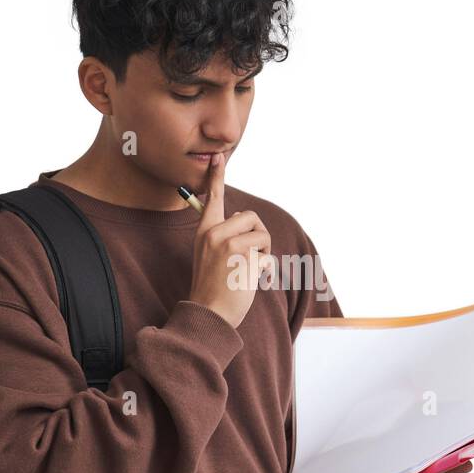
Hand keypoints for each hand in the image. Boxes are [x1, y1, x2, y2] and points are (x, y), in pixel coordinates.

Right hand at [187, 152, 276, 327]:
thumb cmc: (213, 288)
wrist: (208, 315)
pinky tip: (250, 281)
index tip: (219, 157)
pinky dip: (265, 271)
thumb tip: (240, 218)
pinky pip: (268, 257)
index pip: (212, 198)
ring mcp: (229, 246)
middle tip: (250, 256)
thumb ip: (222, 236)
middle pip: (251, 217)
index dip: (216, 177)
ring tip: (248, 269)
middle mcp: (215, 234)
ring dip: (263, 253)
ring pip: (262, 236)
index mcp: (205, 232)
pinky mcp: (244, 259)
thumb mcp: (209, 255)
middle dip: (259, 235)